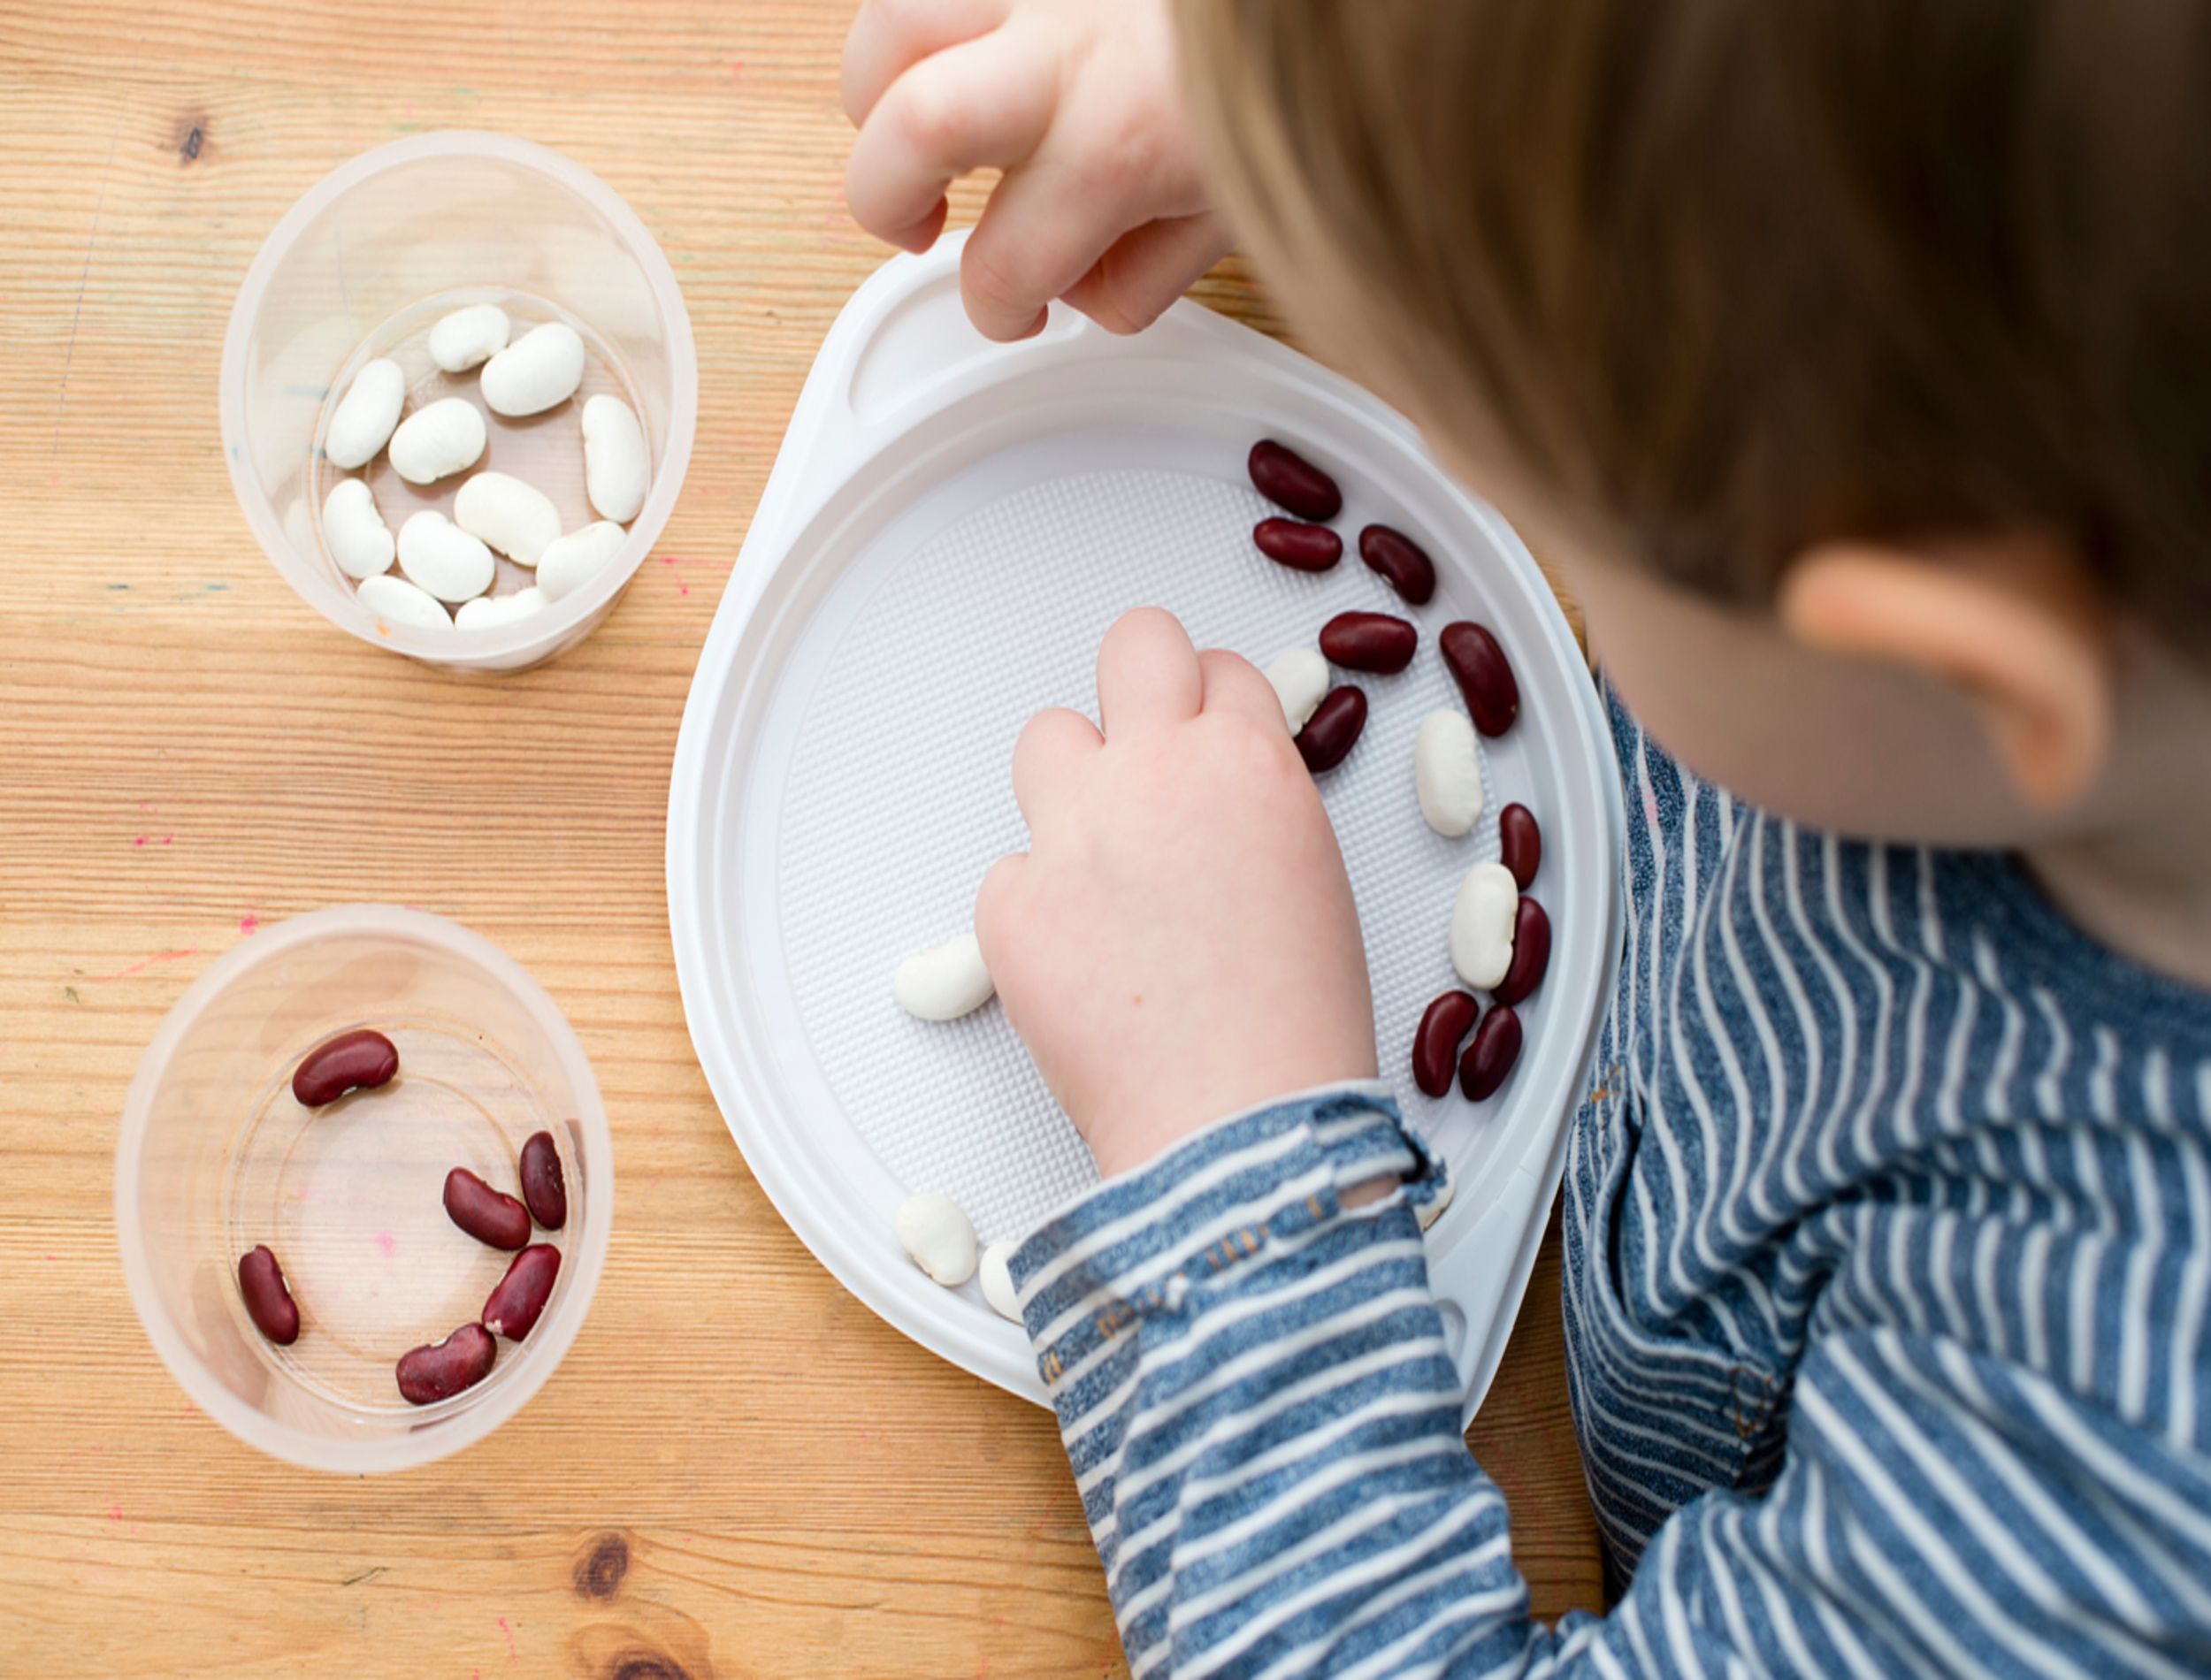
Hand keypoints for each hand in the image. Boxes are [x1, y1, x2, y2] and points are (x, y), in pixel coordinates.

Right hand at [841, 0, 1231, 339]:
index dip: (1002, 310)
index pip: (1004, 265)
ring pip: (889, 25)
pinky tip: (968, 50)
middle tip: (916, 224)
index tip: (1019, 307)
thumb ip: (1153, 264)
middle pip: (907, 136)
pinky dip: (939, 21)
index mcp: (1123, 140)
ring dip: (880, 90)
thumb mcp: (1251, 204)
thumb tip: (1084, 289)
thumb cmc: (1319, 67)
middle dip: (886, 203)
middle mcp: (1066, 46)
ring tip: (912, 121)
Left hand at [975, 610, 1376, 1176]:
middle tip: (1143, 744)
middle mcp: (1156, 774)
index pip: (1217, 667)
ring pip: (1047, 739)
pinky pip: (1010, 869)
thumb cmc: (1295, 1023)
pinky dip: (1038, 904)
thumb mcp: (1314, 876)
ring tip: (1106, 862)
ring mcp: (1073, 834)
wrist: (1239, 1124)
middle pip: (1132, 643)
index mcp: (1250, 763)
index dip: (1212, 705)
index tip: (1206, 738)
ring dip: (1074, 784)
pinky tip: (1084, 961)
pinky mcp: (1010, 903)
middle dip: (1140, 680)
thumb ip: (1258, 803)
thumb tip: (1217, 789)